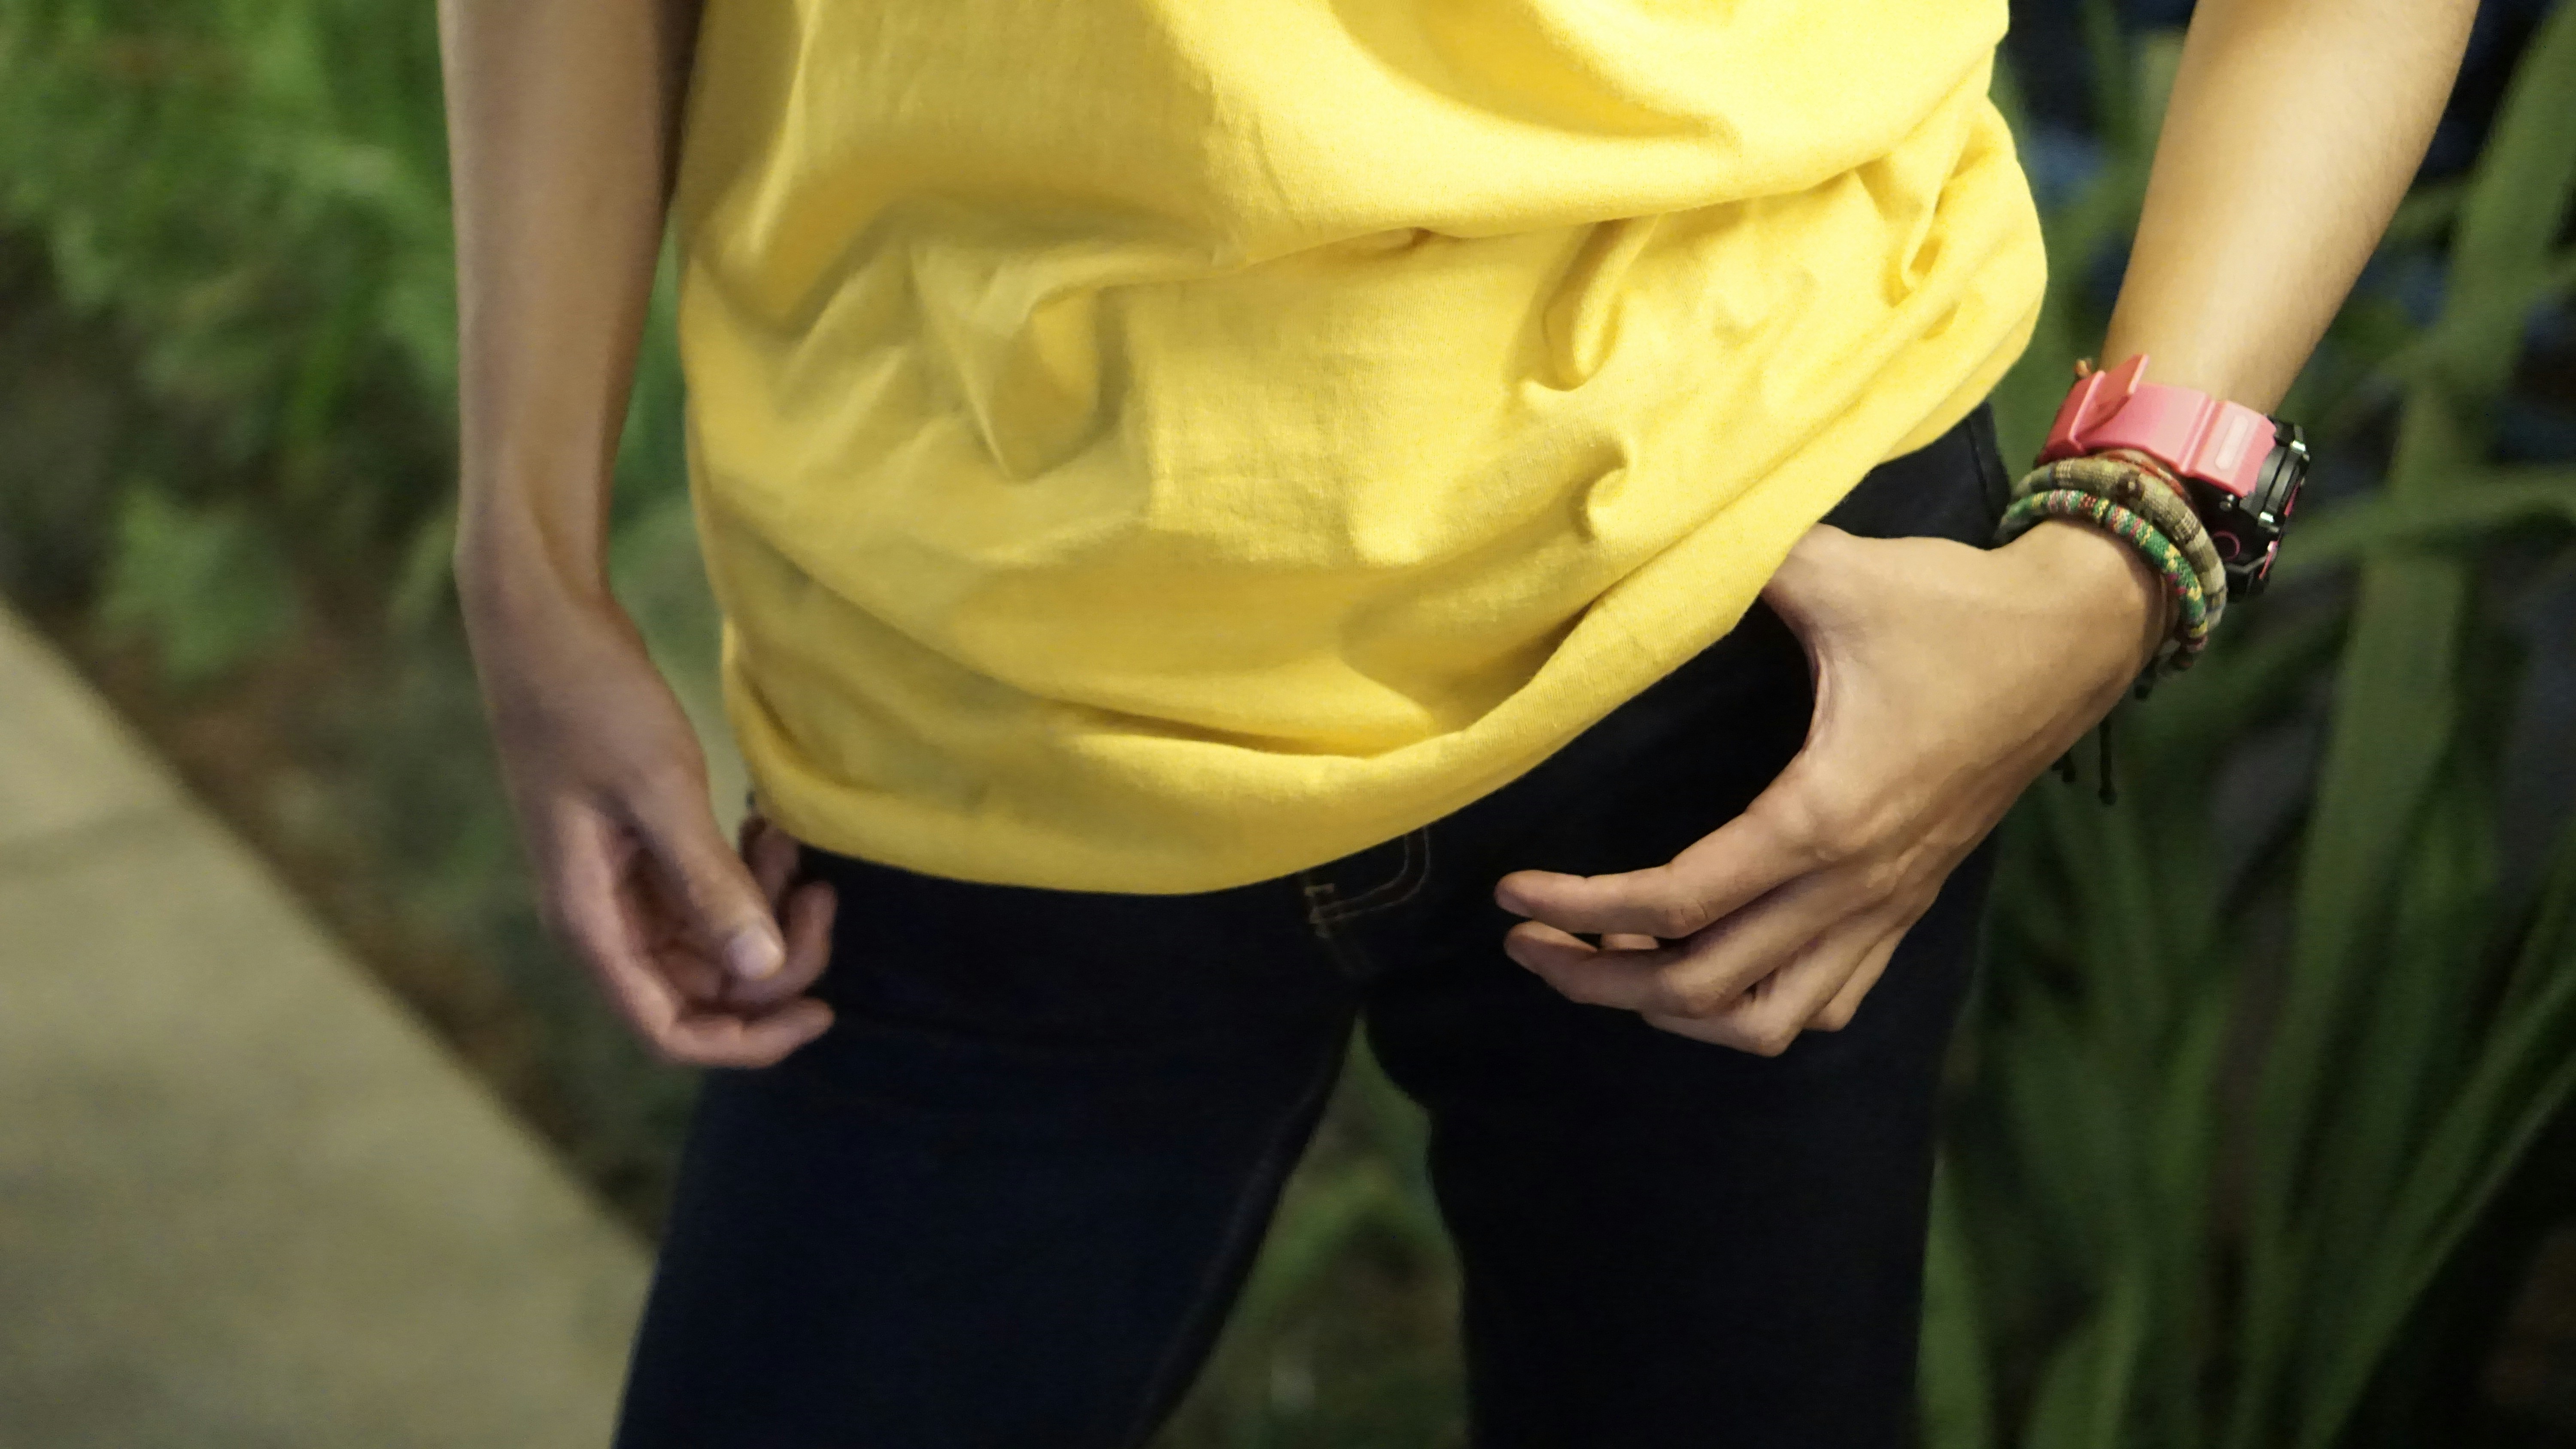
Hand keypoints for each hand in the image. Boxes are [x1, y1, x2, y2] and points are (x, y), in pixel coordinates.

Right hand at [459, 570, 835, 1067]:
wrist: (541, 624)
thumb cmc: (589, 701)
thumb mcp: (661, 790)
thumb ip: (710, 884)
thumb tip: (764, 971)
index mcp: (591, 924)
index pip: (671, 1032)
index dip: (749, 1042)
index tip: (825, 1011)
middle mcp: (602, 920)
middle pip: (704, 992)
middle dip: (775, 956)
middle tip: (820, 889)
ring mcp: (619, 886)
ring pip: (713, 941)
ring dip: (764, 904)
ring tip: (783, 837)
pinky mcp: (639, 849)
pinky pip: (706, 891)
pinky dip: (746, 870)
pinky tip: (763, 823)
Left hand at [1492, 518, 2165, 1055]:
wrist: (2077, 637)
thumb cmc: (1954, 607)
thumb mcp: (1836, 574)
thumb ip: (1740, 567)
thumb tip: (1660, 542)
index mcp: (1823, 815)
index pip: (1676, 901)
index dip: (1581, 908)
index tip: (1511, 896)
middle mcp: (1855, 883)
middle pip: (1702, 985)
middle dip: (1599, 978)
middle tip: (1527, 947)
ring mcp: (1888, 905)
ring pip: (1765, 1019)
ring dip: (1675, 1012)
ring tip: (1606, 970)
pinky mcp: (1910, 906)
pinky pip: (1827, 1003)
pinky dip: (1754, 1010)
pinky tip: (1705, 976)